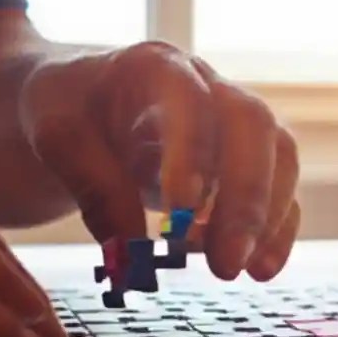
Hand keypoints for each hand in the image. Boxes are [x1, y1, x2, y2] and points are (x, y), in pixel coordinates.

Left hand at [19, 42, 299, 280]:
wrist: (82, 102)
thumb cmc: (70, 109)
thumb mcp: (56, 136)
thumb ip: (92, 186)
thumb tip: (132, 250)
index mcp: (158, 66)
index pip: (190, 100)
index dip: (193, 153)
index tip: (181, 211)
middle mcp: (210, 86)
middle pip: (252, 127)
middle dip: (245, 197)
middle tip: (225, 261)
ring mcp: (235, 123)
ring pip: (279, 156)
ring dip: (268, 218)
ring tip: (238, 269)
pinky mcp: (248, 160)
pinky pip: (281, 189)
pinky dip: (278, 230)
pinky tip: (260, 270)